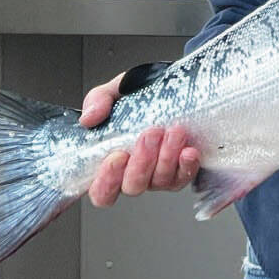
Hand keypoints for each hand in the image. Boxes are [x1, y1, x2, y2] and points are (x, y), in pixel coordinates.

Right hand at [81, 73, 200, 208]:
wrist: (173, 87)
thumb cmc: (139, 95)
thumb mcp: (115, 91)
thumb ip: (98, 100)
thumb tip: (89, 118)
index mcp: (110, 162)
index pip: (101, 191)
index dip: (106, 182)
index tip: (117, 156)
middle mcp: (133, 173)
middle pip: (133, 186)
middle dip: (142, 162)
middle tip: (150, 133)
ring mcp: (158, 175)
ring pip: (160, 181)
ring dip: (166, 158)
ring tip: (173, 132)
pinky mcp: (181, 170)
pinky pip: (183, 177)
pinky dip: (187, 166)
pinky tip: (189, 151)